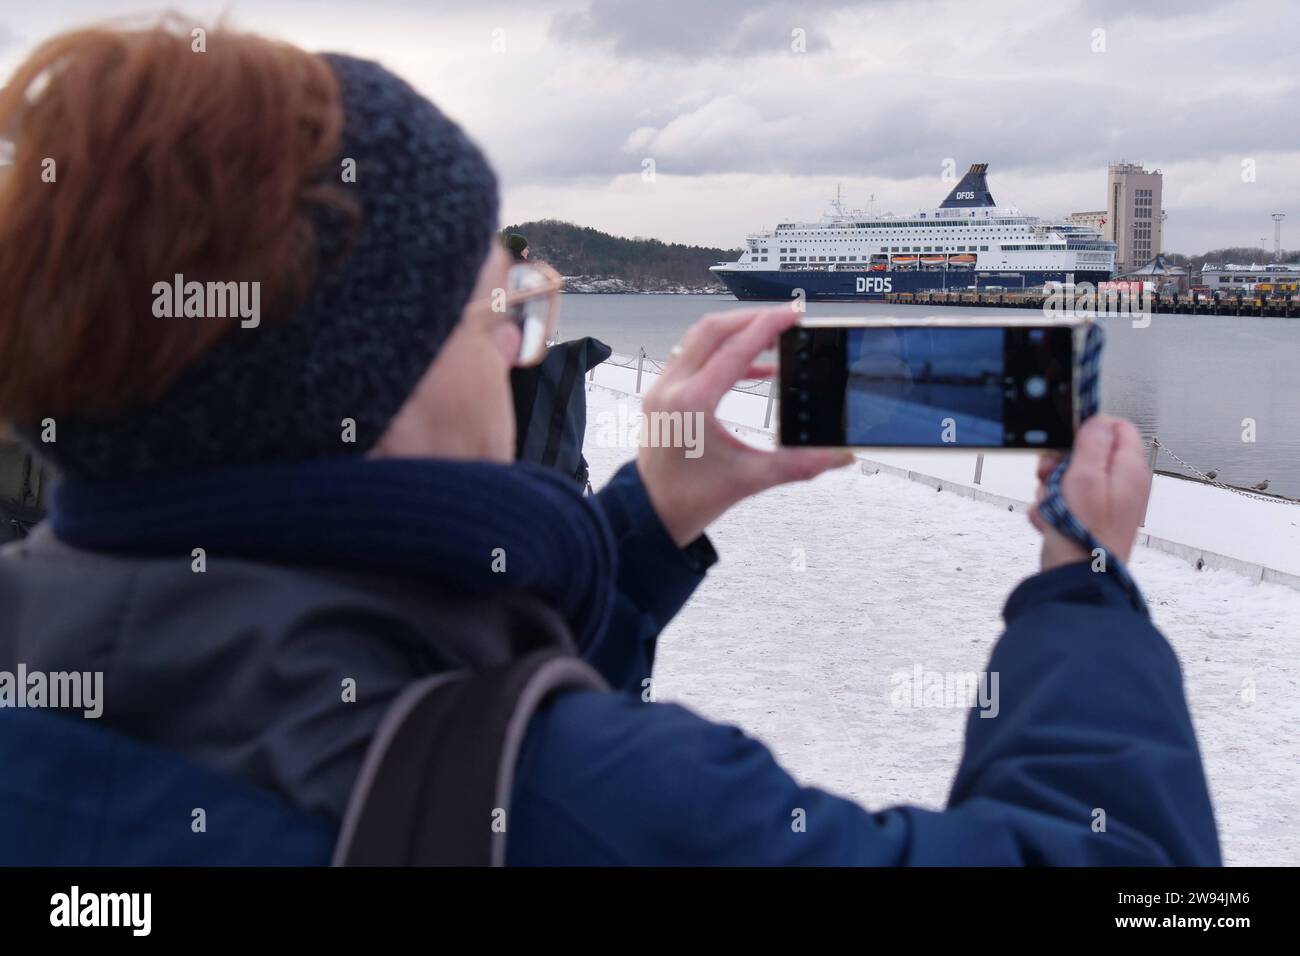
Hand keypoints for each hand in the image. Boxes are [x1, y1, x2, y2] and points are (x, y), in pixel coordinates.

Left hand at [637, 305, 853, 546]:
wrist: (649, 515)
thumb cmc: (688, 500)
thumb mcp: (749, 480)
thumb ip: (799, 465)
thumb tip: (839, 455)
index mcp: (691, 404)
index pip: (734, 350)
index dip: (768, 327)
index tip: (793, 314)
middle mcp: (672, 389)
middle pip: (712, 330)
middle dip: (752, 318)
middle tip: (787, 318)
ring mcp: (663, 389)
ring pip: (699, 339)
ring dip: (736, 331)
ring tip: (772, 335)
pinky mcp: (662, 394)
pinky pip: (693, 357)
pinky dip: (723, 352)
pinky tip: (756, 368)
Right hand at [1029, 415, 1151, 571]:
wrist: (1075, 582)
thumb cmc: (1083, 537)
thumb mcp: (1084, 478)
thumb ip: (1092, 444)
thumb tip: (1099, 420)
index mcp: (1130, 471)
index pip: (1118, 427)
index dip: (1088, 429)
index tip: (1065, 442)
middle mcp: (1125, 486)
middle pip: (1090, 452)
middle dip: (1062, 461)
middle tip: (1049, 474)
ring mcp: (1109, 504)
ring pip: (1074, 476)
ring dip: (1053, 486)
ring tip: (1050, 504)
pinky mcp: (1093, 520)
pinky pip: (1069, 501)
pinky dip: (1053, 507)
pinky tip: (1049, 519)